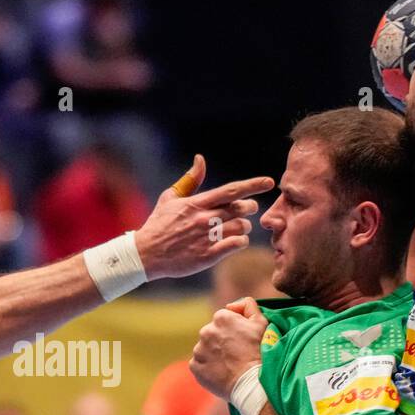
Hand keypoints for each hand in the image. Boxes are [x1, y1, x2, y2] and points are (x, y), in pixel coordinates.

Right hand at [134, 155, 273, 279]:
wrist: (145, 254)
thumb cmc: (158, 224)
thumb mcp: (170, 198)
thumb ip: (190, 180)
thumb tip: (200, 159)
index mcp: (197, 203)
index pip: (231, 190)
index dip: (253, 185)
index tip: (269, 182)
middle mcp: (204, 219)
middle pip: (240, 209)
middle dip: (249, 207)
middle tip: (247, 209)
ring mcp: (206, 238)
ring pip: (241, 227)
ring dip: (244, 226)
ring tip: (238, 227)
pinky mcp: (207, 256)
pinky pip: (235, 245)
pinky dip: (240, 241)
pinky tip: (235, 241)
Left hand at [190, 296, 268, 398]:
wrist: (252, 382)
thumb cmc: (260, 352)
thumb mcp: (262, 322)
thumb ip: (247, 305)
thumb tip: (231, 305)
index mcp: (221, 317)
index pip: (223, 319)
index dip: (233, 330)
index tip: (241, 341)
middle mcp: (206, 331)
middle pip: (212, 334)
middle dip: (221, 341)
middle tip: (236, 354)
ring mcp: (199, 349)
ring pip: (204, 349)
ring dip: (213, 355)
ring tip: (229, 365)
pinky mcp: (194, 366)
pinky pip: (199, 364)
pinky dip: (207, 368)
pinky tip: (221, 372)